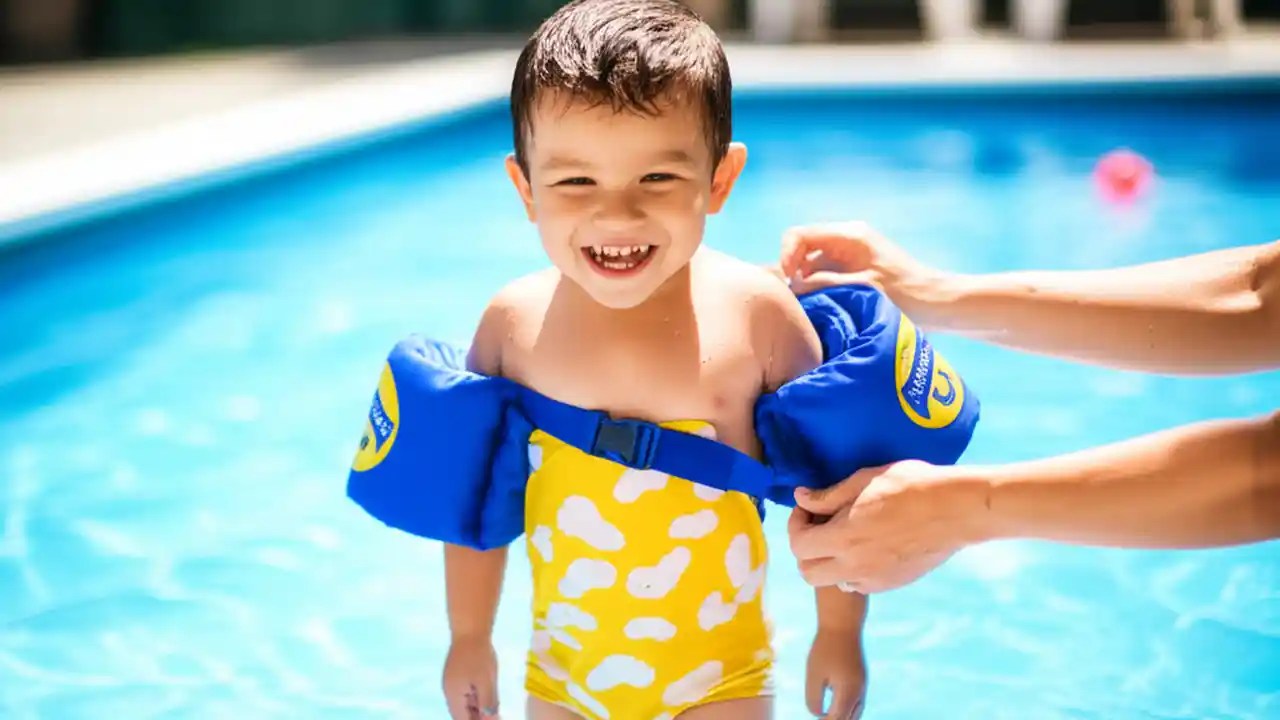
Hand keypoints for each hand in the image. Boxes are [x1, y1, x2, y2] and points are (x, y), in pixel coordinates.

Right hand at [443, 637, 500, 718]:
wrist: (470, 629)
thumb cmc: (479, 655)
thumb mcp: (486, 682)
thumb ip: (488, 704)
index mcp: (453, 696)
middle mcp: (449, 691)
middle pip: (462, 713)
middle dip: (477, 716)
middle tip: (495, 715)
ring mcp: (452, 682)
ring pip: (465, 702)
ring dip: (478, 707)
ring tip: (494, 707)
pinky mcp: (457, 675)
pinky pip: (466, 692)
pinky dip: (476, 697)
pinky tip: (488, 695)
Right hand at [778, 221, 939, 307]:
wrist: (938, 303)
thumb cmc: (906, 296)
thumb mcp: (861, 289)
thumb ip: (824, 284)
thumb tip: (792, 285)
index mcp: (849, 235)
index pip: (798, 235)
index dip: (785, 256)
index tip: (788, 282)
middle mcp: (846, 239)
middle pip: (801, 248)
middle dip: (791, 271)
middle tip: (792, 298)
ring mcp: (849, 254)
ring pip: (810, 264)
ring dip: (804, 283)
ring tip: (804, 306)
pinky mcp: (853, 270)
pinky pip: (823, 274)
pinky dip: (816, 288)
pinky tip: (818, 307)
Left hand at [787, 460, 986, 593]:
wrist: (956, 510)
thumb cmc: (911, 487)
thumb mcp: (864, 481)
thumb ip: (828, 495)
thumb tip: (801, 497)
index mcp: (843, 538)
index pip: (798, 545)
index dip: (796, 524)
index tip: (809, 509)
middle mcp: (854, 566)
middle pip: (808, 572)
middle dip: (806, 549)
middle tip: (820, 526)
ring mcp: (874, 579)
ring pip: (832, 581)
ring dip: (828, 562)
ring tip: (844, 537)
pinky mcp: (891, 583)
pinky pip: (858, 584)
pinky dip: (852, 570)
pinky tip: (867, 547)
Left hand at [806, 628, 867, 718]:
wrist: (842, 624)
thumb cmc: (825, 648)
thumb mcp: (814, 675)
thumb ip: (814, 698)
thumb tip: (817, 714)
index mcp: (848, 693)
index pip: (837, 719)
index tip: (815, 718)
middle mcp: (859, 692)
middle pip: (849, 718)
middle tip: (821, 717)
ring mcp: (863, 684)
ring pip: (856, 711)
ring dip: (843, 716)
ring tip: (827, 714)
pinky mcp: (861, 677)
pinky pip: (857, 701)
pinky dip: (847, 707)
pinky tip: (834, 703)